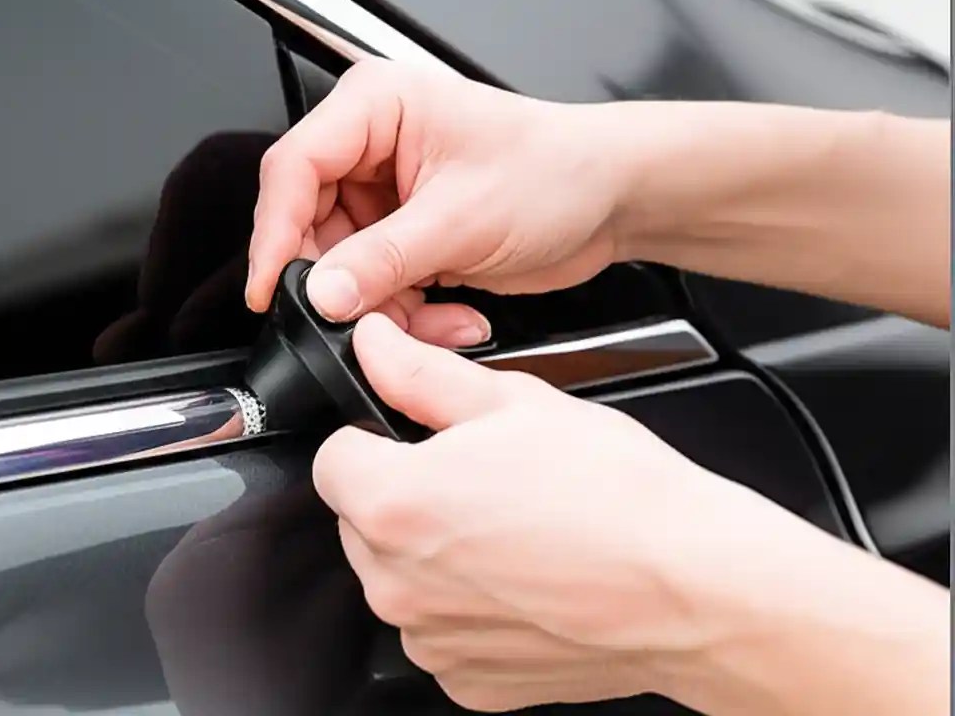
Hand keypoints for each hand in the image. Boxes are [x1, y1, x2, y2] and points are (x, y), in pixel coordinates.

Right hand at [246, 58, 635, 341]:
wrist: (613, 200)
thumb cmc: (558, 171)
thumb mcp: (462, 218)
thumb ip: (382, 260)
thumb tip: (321, 294)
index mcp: (377, 108)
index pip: (295, 168)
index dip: (275, 232)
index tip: (271, 287)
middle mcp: (373, 147)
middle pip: (308, 224)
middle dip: (338, 283)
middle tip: (359, 318)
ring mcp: (386, 196)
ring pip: (341, 268)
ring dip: (380, 307)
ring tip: (430, 316)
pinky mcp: (403, 237)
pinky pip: (374, 287)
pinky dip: (404, 313)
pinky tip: (448, 314)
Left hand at [312, 313, 938, 713]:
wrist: (694, 588)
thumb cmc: (618, 497)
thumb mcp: (516, 403)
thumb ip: (421, 374)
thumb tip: (374, 346)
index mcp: (396, 502)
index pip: (333, 459)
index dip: (373, 439)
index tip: (414, 440)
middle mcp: (398, 581)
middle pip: (362, 521)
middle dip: (405, 496)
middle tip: (482, 482)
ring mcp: (430, 639)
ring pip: (400, 578)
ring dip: (434, 555)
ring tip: (513, 532)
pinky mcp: (466, 680)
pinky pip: (441, 632)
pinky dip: (468, 610)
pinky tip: (525, 581)